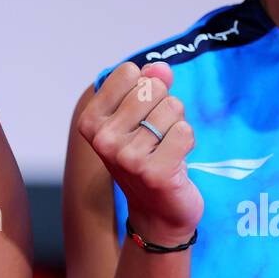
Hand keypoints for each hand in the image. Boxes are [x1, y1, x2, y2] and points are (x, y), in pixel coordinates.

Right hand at [76, 60, 202, 245]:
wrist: (158, 210)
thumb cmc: (148, 156)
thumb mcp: (140, 116)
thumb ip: (149, 83)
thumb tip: (161, 67)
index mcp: (91, 121)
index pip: (129, 72)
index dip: (144, 88)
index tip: (140, 115)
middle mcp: (103, 139)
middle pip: (153, 88)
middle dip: (164, 107)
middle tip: (156, 136)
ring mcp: (127, 157)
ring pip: (172, 108)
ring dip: (177, 125)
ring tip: (165, 148)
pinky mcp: (154, 172)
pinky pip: (185, 131)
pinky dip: (187, 142)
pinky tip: (175, 160)